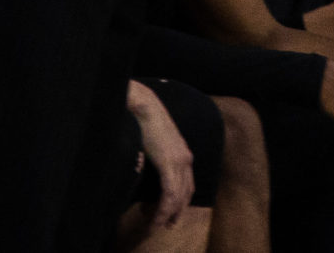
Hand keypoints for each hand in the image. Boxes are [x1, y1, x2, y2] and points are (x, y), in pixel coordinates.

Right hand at [125, 79, 196, 228]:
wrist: (146, 107)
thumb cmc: (146, 121)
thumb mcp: (157, 143)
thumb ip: (158, 156)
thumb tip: (148, 166)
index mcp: (184, 153)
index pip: (187, 183)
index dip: (181, 200)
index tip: (172, 213)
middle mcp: (186, 159)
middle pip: (187, 192)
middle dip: (178, 211)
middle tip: (168, 224)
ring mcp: (180, 161)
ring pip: (178, 196)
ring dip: (169, 214)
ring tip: (158, 225)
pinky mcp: (170, 163)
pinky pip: (170, 193)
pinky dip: (164, 208)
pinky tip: (157, 217)